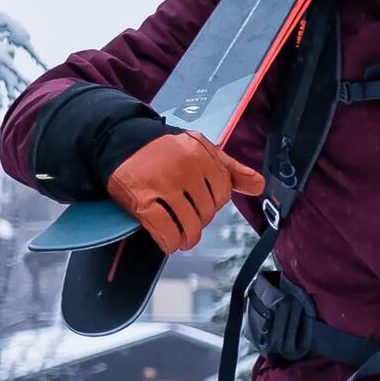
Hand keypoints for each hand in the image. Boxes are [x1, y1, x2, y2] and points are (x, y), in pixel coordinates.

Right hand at [106, 131, 262, 253]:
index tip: (202, 204)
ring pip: (188, 224)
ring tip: (183, 238)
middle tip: (189, 220)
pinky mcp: (141, 200)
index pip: (222, 194)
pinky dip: (169, 241)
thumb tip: (260, 186)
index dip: (214, 204)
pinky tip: (169, 243)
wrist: (120, 137)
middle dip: (199, 221)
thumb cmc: (165, 148)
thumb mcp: (201, 149)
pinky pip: (164, 229)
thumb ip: (230, 169)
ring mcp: (162, 186)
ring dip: (187, 237)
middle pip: (205, 212)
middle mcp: (185, 170)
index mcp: (202, 156)